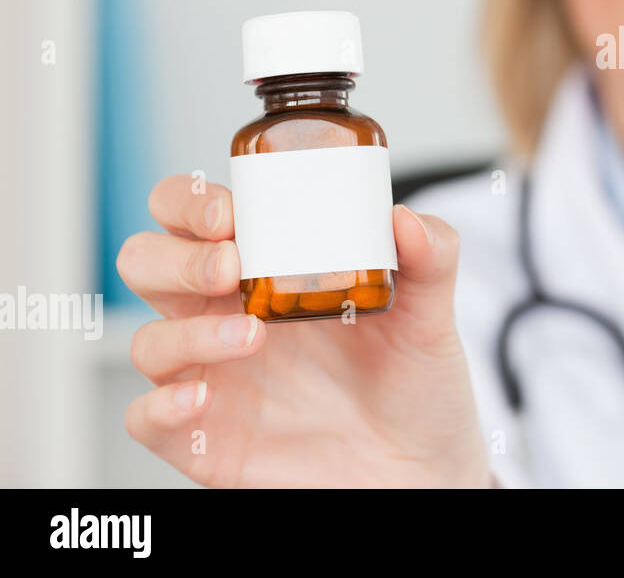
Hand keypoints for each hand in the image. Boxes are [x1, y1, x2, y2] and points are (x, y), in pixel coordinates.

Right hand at [118, 175, 490, 486]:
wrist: (422, 465)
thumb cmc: (413, 379)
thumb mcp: (430, 311)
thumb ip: (432, 255)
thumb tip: (405, 219)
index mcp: (264, 266)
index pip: (194, 214)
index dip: (193, 203)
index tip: (232, 212)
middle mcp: (224, 313)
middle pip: (148, 263)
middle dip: (176, 256)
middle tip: (231, 265)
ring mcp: (211, 375)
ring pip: (147, 340)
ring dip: (188, 332)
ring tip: (252, 334)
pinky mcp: (206, 438)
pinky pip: (146, 418)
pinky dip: (160, 406)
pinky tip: (200, 399)